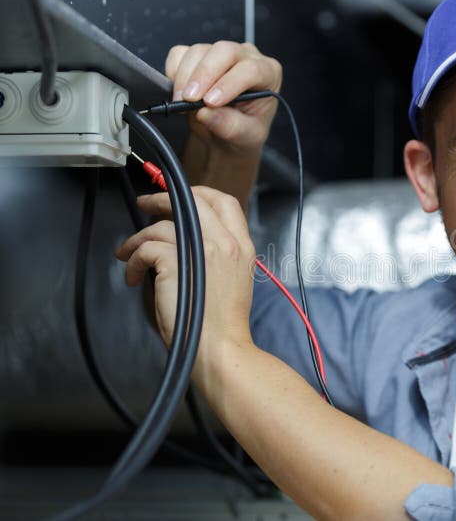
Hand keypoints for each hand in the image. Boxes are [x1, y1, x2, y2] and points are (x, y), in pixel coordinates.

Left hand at [115, 187, 256, 366]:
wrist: (220, 346)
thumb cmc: (221, 322)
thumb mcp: (234, 279)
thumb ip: (219, 254)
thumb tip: (186, 238)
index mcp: (242, 246)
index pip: (224, 202)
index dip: (198, 193)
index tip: (179, 198)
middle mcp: (224, 243)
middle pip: (191, 202)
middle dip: (162, 199)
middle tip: (145, 204)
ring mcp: (201, 251)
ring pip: (161, 226)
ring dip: (138, 239)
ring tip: (129, 255)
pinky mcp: (176, 263)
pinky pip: (145, 249)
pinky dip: (133, 261)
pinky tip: (133, 277)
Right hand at [165, 41, 282, 156]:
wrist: (228, 134)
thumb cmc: (245, 130)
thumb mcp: (246, 136)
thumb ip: (231, 126)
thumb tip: (206, 113)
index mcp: (268, 73)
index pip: (251, 70)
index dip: (229, 83)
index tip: (211, 102)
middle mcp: (247, 57)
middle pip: (224, 51)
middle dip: (204, 74)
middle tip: (190, 99)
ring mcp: (221, 53)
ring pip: (199, 51)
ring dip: (186, 77)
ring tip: (183, 102)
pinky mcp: (198, 55)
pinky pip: (180, 53)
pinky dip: (174, 71)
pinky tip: (179, 91)